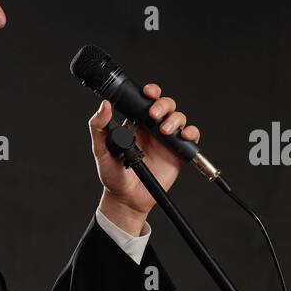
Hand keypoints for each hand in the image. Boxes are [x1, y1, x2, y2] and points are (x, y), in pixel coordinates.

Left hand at [87, 83, 200, 235]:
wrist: (126, 198)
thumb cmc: (113, 175)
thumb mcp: (100, 149)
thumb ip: (98, 127)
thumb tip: (103, 105)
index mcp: (137, 123)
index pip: (146, 100)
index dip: (151, 92)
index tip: (148, 92)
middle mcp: (153, 129)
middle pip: (166, 105)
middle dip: (163, 104)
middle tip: (154, 115)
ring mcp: (166, 140)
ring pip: (179, 118)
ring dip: (175, 119)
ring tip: (164, 130)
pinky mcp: (177, 154)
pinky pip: (190, 138)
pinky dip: (191, 133)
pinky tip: (184, 136)